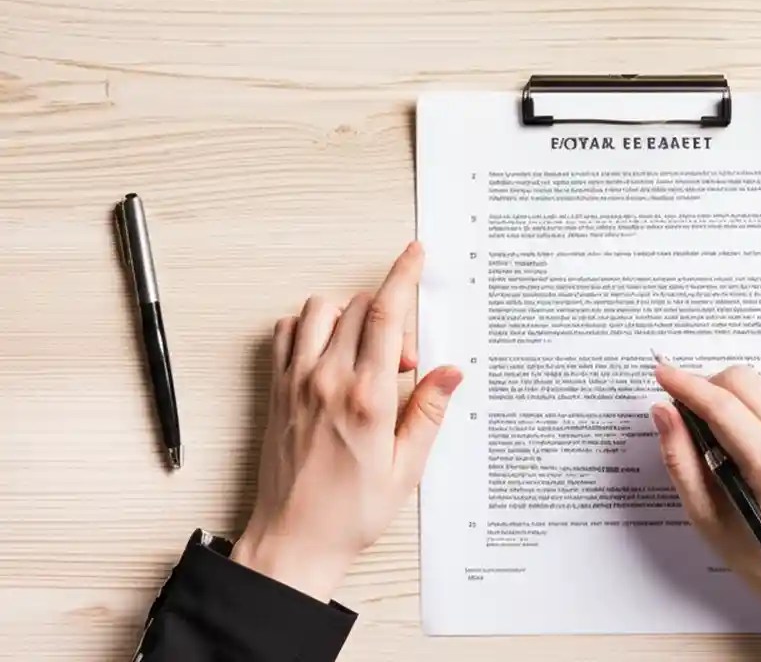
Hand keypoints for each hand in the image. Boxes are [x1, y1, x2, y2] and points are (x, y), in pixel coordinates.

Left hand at [231, 242, 462, 599]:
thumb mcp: (407, 469)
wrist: (293, 541)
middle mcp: (327, 381)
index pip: (387, 316)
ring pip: (320, 310)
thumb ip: (428, 412)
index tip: (414, 254)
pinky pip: (287, 333)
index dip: (403, 276)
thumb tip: (450, 372)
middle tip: (405, 360)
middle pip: (358, 307)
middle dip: (389, 315)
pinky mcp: (275, 392)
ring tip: (368, 356)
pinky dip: (310, 328)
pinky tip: (330, 355)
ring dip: (349, 317)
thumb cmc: (349, 513)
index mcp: (367, 398)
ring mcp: (295, 383)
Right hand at [652, 363, 760, 661]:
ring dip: (732, 395)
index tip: (660, 372)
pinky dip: (757, 410)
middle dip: (708, 385)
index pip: (722, 405)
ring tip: (713, 430)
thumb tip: (663, 412)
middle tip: (684, 408)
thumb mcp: (708, 518)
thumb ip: (681, 459)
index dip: (686, 384)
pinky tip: (746, 440)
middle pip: (745, 381)